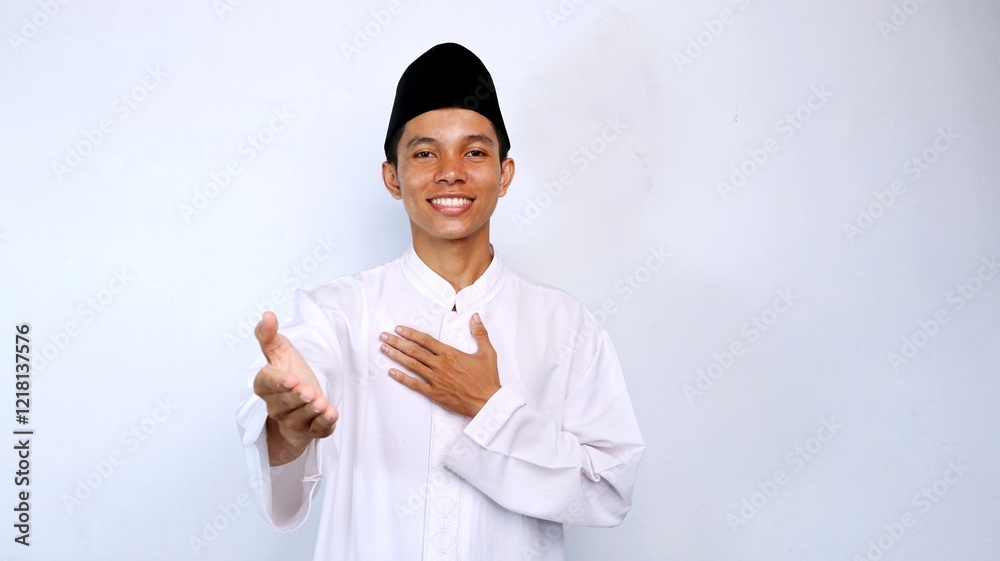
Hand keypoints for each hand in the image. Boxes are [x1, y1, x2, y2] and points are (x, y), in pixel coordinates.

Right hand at [253, 311, 337, 465]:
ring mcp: (292, 420)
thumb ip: (269, 335)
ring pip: (300, 418)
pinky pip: (316, 430)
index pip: (267, 383)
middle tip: (310, 392)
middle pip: (285, 403)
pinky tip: (331, 415)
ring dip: (312, 411)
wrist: (298, 402)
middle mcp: (276, 406)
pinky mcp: (309, 431)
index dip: (279, 383)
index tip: (290, 380)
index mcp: (265, 385)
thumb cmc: (288, 373)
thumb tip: (267, 315)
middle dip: (298, 398)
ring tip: (322, 403)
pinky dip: (324, 424)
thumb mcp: (279, 351)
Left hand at [380, 313, 500, 416]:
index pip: (426, 340)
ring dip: (396, 356)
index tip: (399, 328)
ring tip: (384, 349)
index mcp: (451, 353)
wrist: (487, 402)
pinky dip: (402, 378)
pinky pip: (414, 384)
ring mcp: (436, 380)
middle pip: (414, 351)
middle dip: (397, 342)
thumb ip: (480, 333)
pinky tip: (391, 372)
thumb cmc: (488, 378)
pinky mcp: (434, 393)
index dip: (410, 333)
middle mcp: (440, 365)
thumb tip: (475, 316)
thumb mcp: (488, 353)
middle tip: (383, 336)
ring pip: (411, 365)